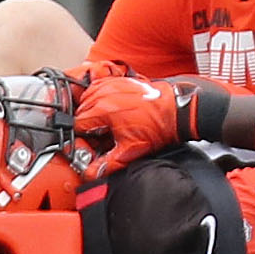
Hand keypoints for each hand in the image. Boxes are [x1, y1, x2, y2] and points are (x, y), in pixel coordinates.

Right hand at [75, 76, 228, 178]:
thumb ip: (108, 163)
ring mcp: (110, 84)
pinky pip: (98, 87)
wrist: (176, 111)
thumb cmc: (157, 126)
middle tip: (101, 135)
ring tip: (106, 123)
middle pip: (81, 111)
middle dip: (88, 125)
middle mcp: (103, 93)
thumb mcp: (131, 150)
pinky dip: (99, 98)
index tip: (92, 143)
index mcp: (102, 109)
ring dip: (92, 111)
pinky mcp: (118, 80)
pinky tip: (109, 109)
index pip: (78, 124)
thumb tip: (91, 173)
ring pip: (87, 99)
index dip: (84, 138)